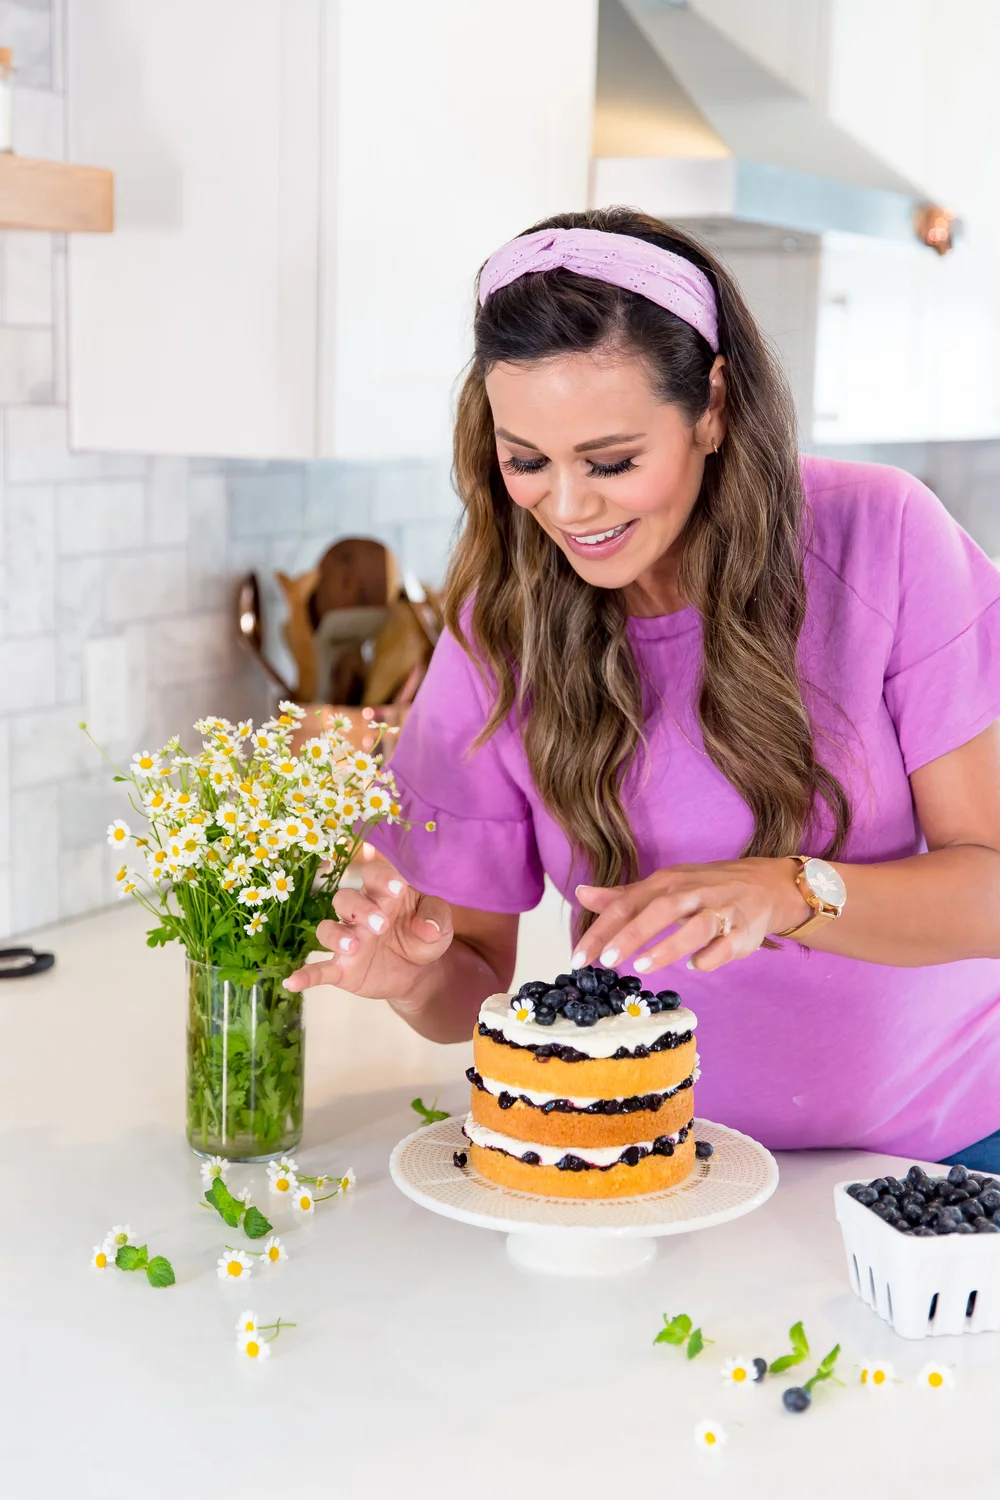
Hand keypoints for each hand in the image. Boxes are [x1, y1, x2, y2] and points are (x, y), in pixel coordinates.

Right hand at [283, 860, 452, 1002]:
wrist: (417, 972)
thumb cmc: (423, 936)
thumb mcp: (440, 925)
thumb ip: (436, 919)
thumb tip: (426, 928)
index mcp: (384, 894)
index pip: (375, 875)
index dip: (382, 878)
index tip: (397, 889)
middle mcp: (360, 913)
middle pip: (344, 899)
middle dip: (359, 909)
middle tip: (381, 925)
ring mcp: (348, 940)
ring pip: (327, 929)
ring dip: (337, 936)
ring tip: (355, 946)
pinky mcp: (342, 968)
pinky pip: (319, 969)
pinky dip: (305, 975)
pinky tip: (292, 982)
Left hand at [571, 858, 810, 974]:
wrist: (763, 885)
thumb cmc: (702, 889)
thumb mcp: (661, 887)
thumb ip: (623, 896)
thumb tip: (582, 894)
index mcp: (666, 883)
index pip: (626, 904)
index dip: (601, 931)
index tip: (578, 957)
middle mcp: (691, 893)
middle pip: (658, 910)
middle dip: (631, 935)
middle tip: (606, 961)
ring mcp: (719, 910)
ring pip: (694, 927)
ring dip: (668, 947)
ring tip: (642, 967)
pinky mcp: (742, 929)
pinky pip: (726, 945)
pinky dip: (711, 956)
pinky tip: (696, 966)